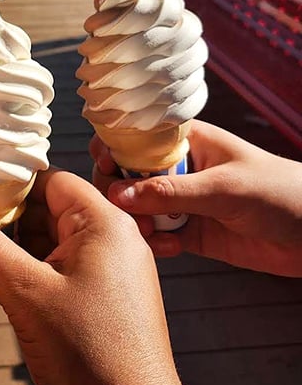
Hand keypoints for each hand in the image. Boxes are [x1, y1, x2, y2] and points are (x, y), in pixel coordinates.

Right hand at [0, 168, 242, 384]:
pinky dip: (29, 272)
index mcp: (105, 223)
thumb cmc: (88, 355)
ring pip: (51, 240)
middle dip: (5, 221)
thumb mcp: (26, 295)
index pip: (49, 180)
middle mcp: (114, 237)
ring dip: (13, 249)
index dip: (7, 185)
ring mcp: (112, 268)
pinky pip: (61, 267)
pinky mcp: (106, 295)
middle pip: (48, 209)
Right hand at [92, 120, 301, 276]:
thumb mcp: (224, 188)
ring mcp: (185, 202)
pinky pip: (158, 236)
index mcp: (187, 141)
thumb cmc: (281, 193)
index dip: (113, 148)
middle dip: (119, 192)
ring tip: (147, 232)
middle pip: (129, 175)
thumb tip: (119, 194)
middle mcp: (180, 169)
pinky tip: (169, 248)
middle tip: (124, 210)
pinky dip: (154, 243)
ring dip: (135, 221)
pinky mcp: (193, 233)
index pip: (136, 137)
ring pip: (139, 208)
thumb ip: (171, 192)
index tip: (104, 166)